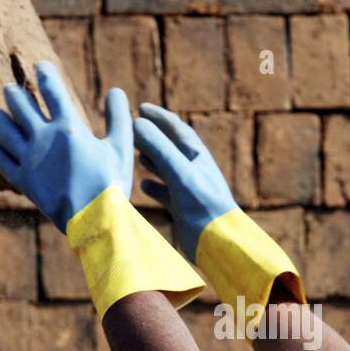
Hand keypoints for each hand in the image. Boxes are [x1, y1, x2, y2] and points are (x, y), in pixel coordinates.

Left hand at [0, 62, 132, 231]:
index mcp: (69, 127)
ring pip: (3, 130)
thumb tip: (117, 91)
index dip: (44, 73)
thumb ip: (118, 117)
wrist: (95, 219)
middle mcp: (44, 138)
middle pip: (20, 106)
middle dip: (14, 94)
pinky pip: (0, 160)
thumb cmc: (112, 183)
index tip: (40, 66)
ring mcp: (30, 160)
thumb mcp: (121, 147)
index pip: (52, 90)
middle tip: (11, 89)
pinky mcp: (23, 181)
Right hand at [133, 103, 237, 260]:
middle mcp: (194, 171)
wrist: (219, 243)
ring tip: (134, 153)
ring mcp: (189, 190)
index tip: (139, 108)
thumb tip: (137, 122)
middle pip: (170, 147)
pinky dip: (154, 186)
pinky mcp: (184, 208)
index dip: (158, 117)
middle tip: (130, 129)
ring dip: (152, 159)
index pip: (176, 129)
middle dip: (151, 136)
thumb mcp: (180, 173)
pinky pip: (166, 193)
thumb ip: (159, 148)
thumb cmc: (203, 205)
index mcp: (197, 157)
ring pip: (167, 169)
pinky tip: (142, 185)